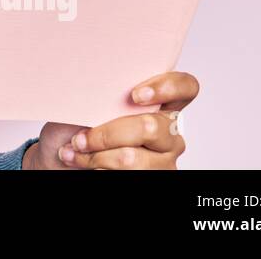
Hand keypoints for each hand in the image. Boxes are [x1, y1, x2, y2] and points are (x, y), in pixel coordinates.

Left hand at [23, 71, 196, 169]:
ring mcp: (166, 160)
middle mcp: (171, 133)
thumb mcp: (96, 105)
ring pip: (131, 158)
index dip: (167, 87)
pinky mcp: (154, 177)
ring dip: (96, 156)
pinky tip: (84, 163)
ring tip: (74, 152)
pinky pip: (126, 174)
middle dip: (106, 134)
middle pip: (150, 127)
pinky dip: (98, 168)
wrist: (75, 155)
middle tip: (80, 138)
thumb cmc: (85, 125)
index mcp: (162, 106)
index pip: (186, 87)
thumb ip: (108, 94)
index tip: (135, 95)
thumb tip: (92, 83)